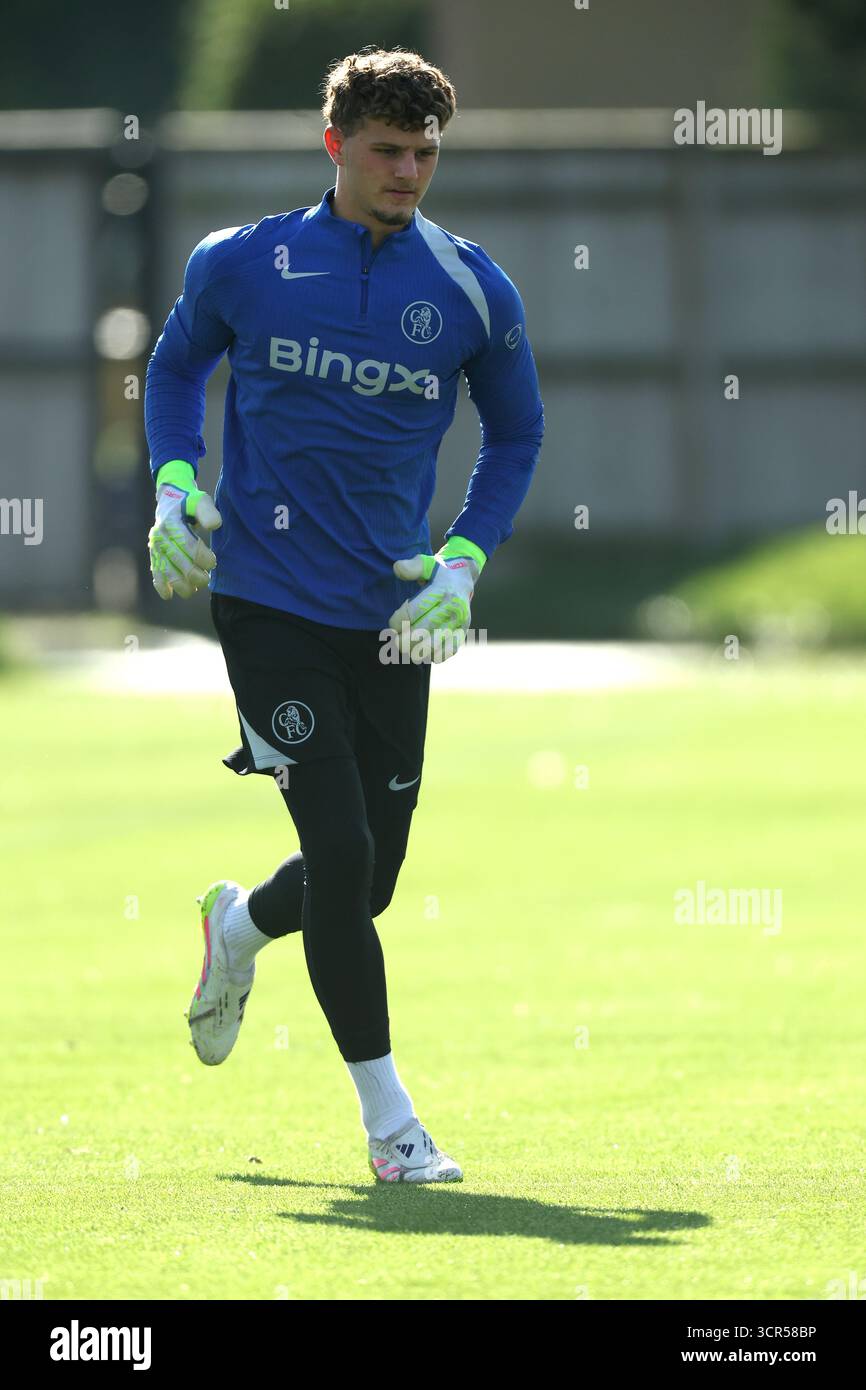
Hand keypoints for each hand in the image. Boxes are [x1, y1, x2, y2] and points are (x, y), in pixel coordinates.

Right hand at [148, 477, 221, 599]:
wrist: (171, 501)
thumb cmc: (190, 503)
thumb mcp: (200, 501)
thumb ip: (207, 512)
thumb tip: (214, 525)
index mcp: (172, 522)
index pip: (187, 544)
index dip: (202, 557)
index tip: (213, 562)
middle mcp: (161, 536)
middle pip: (178, 562)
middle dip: (195, 575)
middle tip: (206, 579)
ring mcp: (155, 547)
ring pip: (167, 572)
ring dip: (181, 585)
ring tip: (195, 589)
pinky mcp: (154, 555)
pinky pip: (156, 573)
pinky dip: (161, 586)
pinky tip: (169, 595)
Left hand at [387, 549, 478, 662]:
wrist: (463, 577)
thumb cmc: (438, 572)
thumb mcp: (425, 562)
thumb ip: (411, 566)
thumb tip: (397, 568)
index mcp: (442, 590)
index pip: (414, 611)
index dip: (398, 622)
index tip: (393, 624)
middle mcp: (454, 607)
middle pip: (423, 631)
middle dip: (404, 640)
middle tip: (396, 641)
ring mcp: (460, 622)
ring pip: (434, 645)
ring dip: (416, 651)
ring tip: (407, 648)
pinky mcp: (463, 632)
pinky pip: (447, 651)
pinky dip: (433, 656)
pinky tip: (423, 651)